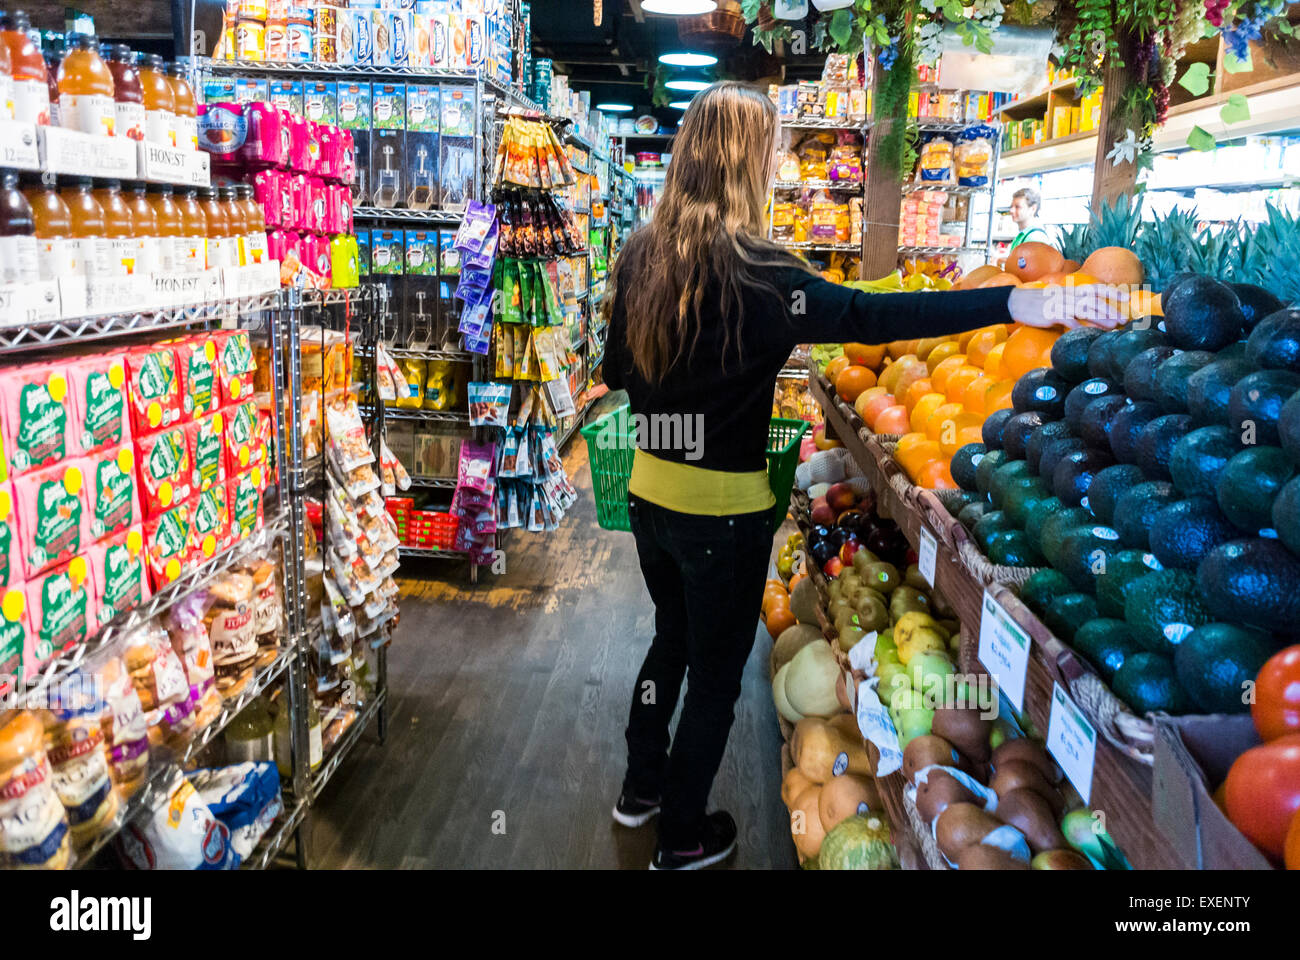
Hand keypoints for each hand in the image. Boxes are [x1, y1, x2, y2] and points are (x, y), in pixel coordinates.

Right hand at [1007, 284, 1129, 329]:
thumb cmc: (1036, 303)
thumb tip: (1084, 314)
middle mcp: (1068, 295)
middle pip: (1094, 300)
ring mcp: (1060, 304)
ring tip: (1113, 326)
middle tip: (1124, 319)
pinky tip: (1087, 333)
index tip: (1127, 298)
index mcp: (1071, 291)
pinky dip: (1078, 327)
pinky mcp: (1050, 313)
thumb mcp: (1057, 300)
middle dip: (1110, 309)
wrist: (1015, 301)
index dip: (1112, 292)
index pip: (1096, 289)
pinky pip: (1068, 320)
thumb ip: (1070, 305)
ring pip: (1085, 309)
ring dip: (1100, 317)